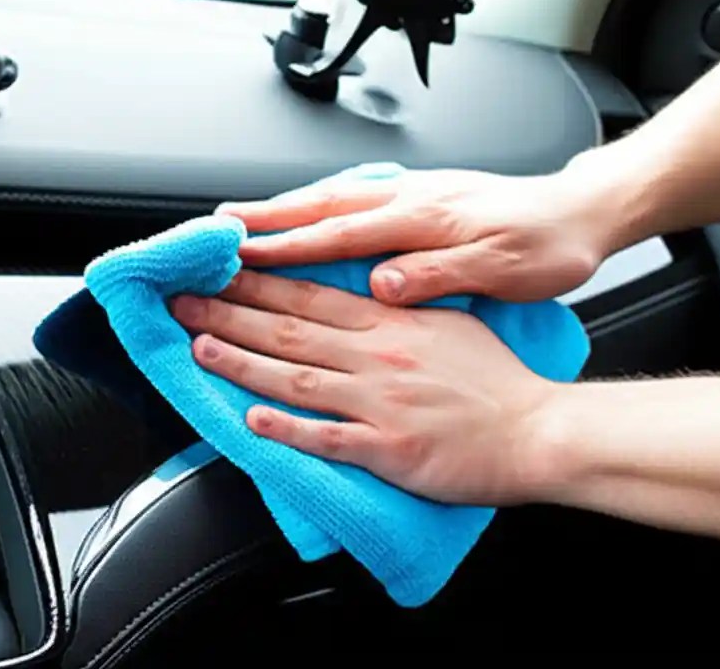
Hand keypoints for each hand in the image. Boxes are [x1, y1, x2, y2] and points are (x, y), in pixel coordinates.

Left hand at [169, 270, 566, 506]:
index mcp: (392, 323)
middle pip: (289, 330)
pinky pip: (328, 437)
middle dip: (229, 313)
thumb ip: (400, 305)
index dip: (257, 283)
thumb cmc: (495, 381)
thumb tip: (364, 288)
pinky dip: (287, 427)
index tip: (218, 272)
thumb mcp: (448, 322)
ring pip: (297, 377)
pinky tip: (250, 419)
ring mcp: (382, 402)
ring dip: (242, 362)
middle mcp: (380, 356)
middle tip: (183, 302)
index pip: (309, 296)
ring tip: (199, 348)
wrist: (537, 431)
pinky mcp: (389, 448)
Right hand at [216, 167, 616, 305]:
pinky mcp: (424, 196)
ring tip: (245, 220)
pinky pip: (356, 197)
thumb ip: (439, 274)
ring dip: (286, 209)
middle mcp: (411, 199)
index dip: (285, 247)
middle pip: (323, 206)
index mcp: (425, 219)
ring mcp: (415, 193)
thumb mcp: (504, 269)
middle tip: (218, 229)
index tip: (239, 256)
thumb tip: (381, 285)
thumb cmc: (549, 245)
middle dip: (267, 219)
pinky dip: (320, 205)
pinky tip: (307, 214)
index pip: (338, 234)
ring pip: (335, 197)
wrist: (585, 212)